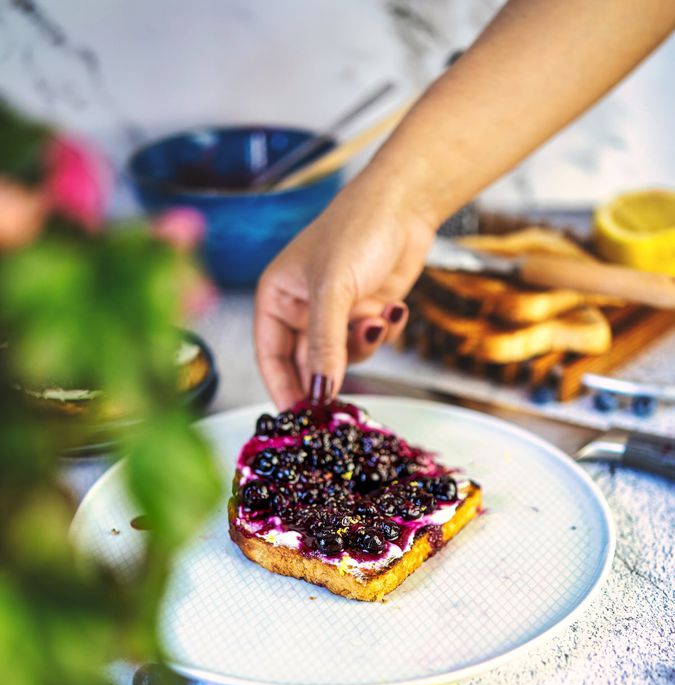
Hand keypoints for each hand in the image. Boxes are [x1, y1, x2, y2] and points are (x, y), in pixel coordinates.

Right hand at [254, 170, 436, 407]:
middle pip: (308, 364)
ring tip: (376, 320)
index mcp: (277, 298)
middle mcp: (302, 309)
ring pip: (342, 359)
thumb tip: (318, 392)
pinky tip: (393, 309)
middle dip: (330, 373)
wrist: (406, 205)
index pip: (271, 356)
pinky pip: (369, 346)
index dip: (282, 388)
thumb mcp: (332, 290)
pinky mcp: (365, 315)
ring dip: (362, 347)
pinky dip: (382, 334)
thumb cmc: (356, 230)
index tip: (297, 419)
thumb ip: (323, 345)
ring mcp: (336, 314)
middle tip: (342, 399)